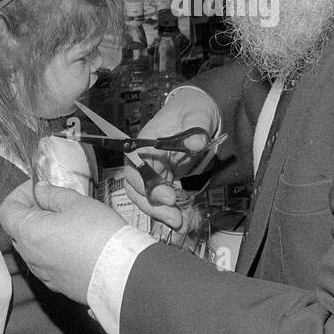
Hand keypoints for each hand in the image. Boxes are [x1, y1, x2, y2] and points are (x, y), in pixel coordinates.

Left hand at [0, 180, 126, 303]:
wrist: (120, 273)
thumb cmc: (98, 233)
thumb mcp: (76, 203)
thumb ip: (52, 194)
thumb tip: (39, 189)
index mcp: (28, 232)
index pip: (7, 210)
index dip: (19, 193)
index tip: (39, 187)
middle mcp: (29, 256)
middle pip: (18, 229)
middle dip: (31, 211)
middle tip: (54, 201)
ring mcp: (42, 273)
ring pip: (32, 247)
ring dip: (42, 231)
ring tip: (67, 221)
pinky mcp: (57, 284)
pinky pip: (46, 263)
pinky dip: (52, 249)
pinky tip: (74, 243)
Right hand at [123, 89, 220, 230]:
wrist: (199, 113)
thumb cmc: (192, 110)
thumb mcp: (197, 114)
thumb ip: (196, 128)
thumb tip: (196, 142)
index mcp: (146, 141)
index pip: (134, 165)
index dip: (145, 183)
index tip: (167, 196)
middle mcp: (144, 158)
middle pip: (136, 187)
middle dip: (152, 206)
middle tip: (174, 218)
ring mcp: (153, 170)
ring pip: (146, 197)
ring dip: (159, 213)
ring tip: (179, 224)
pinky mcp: (164, 179)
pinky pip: (160, 198)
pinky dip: (168, 210)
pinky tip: (181, 220)